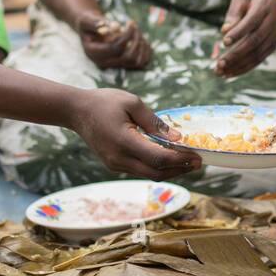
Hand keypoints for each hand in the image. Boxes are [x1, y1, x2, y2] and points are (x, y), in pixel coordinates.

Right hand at [66, 88, 199, 178]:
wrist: (76, 111)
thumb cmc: (105, 102)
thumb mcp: (132, 103)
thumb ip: (155, 122)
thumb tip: (177, 138)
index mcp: (123, 141)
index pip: (158, 158)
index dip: (181, 159)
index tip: (198, 156)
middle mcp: (119, 158)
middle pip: (156, 172)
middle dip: (180, 169)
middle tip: (199, 162)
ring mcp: (115, 164)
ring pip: (149, 174)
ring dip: (171, 170)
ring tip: (189, 162)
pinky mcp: (114, 165)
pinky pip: (140, 170)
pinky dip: (158, 167)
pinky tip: (170, 159)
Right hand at [76, 12, 152, 69]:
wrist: (92, 30)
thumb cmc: (88, 23)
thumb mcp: (86, 20)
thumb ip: (94, 23)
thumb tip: (103, 25)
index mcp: (94, 53)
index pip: (115, 48)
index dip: (126, 35)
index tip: (130, 23)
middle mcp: (104, 62)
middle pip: (128, 57)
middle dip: (135, 39)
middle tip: (134, 25)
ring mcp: (115, 65)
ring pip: (136, 61)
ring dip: (141, 45)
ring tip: (137, 31)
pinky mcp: (124, 64)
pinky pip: (141, 62)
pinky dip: (146, 51)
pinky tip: (142, 38)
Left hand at [214, 0, 275, 77]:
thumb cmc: (254, 1)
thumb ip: (233, 13)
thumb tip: (224, 31)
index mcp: (263, 8)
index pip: (251, 22)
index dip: (238, 33)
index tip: (224, 42)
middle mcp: (271, 24)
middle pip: (254, 41)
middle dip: (236, 54)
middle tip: (219, 63)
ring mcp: (273, 37)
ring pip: (257, 54)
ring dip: (238, 65)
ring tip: (220, 72)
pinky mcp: (272, 47)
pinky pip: (258, 60)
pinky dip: (244, 68)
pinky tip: (230, 73)